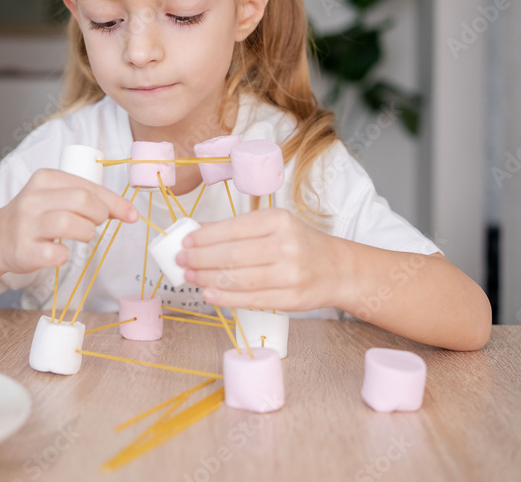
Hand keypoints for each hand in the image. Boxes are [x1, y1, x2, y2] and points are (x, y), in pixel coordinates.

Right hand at [0, 169, 138, 274]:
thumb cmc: (35, 218)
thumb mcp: (55, 197)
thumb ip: (85, 198)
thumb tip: (125, 210)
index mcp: (45, 178)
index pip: (88, 186)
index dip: (115, 202)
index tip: (131, 215)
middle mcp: (33, 199)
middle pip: (82, 201)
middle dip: (99, 215)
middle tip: (97, 224)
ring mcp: (27, 225)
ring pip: (70, 224)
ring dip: (86, 233)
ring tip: (82, 235)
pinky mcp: (24, 250)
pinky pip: (55, 253)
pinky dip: (65, 255)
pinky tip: (61, 253)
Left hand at [175, 208, 349, 310]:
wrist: (338, 269)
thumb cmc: (300, 244)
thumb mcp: (274, 225)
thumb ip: (237, 228)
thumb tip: (198, 231)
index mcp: (279, 220)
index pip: (233, 229)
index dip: (205, 238)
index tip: (185, 242)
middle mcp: (286, 246)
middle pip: (232, 255)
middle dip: (200, 259)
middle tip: (181, 261)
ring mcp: (290, 274)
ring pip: (238, 279)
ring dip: (208, 279)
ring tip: (190, 277)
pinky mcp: (291, 299)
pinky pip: (251, 300)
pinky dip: (225, 298)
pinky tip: (209, 294)